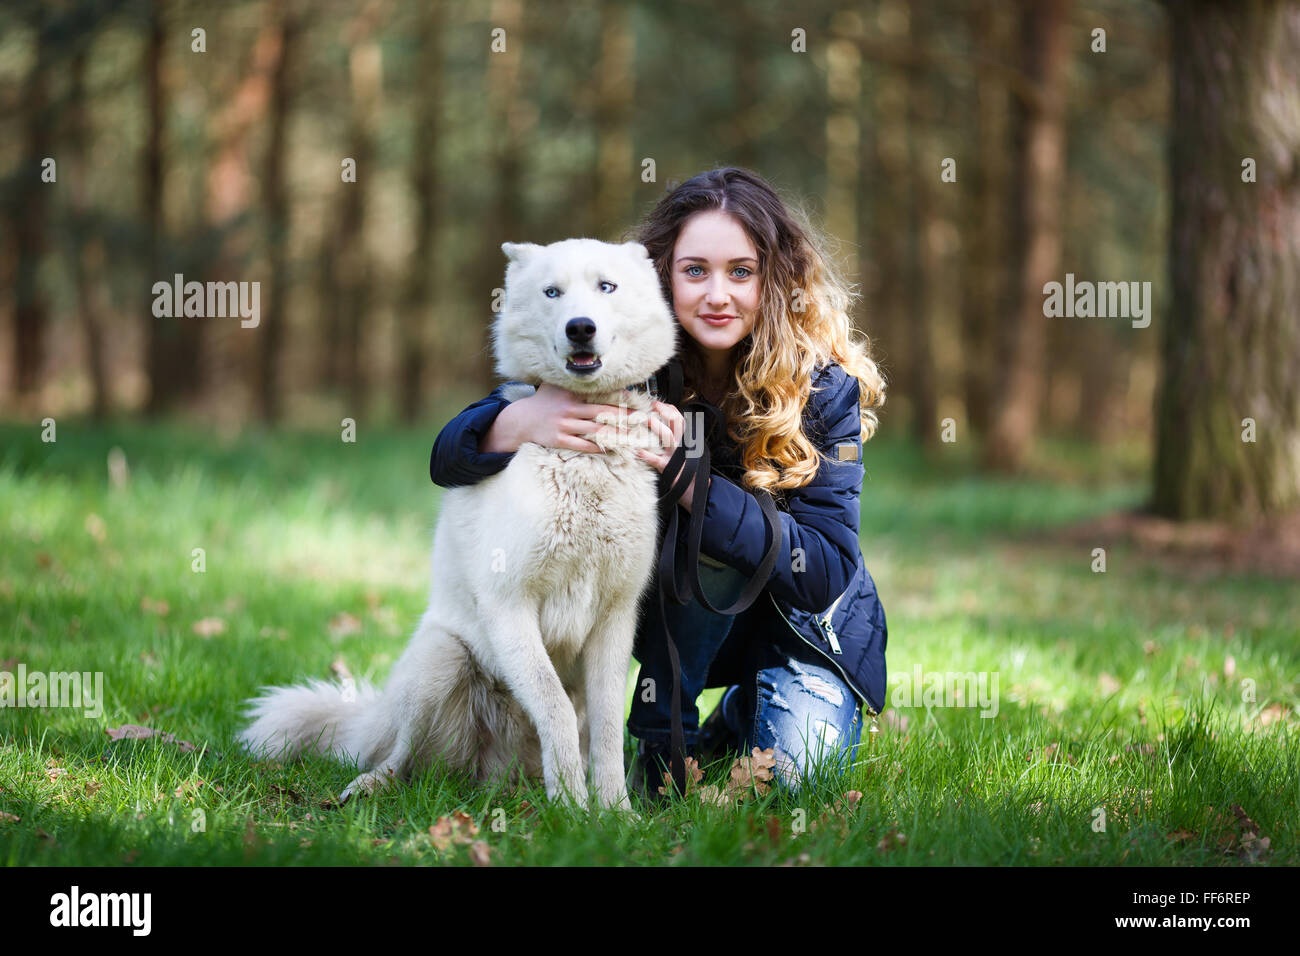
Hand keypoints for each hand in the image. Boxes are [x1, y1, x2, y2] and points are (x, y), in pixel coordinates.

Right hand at [484, 384, 630, 453]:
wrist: (521, 420)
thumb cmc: (543, 401)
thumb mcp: (556, 385)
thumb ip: (573, 380)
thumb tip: (592, 370)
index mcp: (571, 393)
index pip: (600, 394)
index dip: (619, 398)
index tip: (635, 400)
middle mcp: (569, 408)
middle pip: (603, 413)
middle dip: (623, 417)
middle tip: (640, 420)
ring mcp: (564, 425)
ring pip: (596, 430)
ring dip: (615, 434)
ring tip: (631, 436)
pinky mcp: (559, 440)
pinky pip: (583, 445)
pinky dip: (598, 447)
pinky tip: (610, 448)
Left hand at [635, 400, 709, 512]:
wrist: (695, 493)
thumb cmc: (687, 473)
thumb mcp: (684, 452)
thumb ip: (676, 440)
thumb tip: (662, 426)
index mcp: (687, 441)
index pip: (680, 419)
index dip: (669, 409)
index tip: (657, 403)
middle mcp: (683, 446)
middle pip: (676, 423)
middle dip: (664, 411)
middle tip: (651, 405)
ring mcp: (676, 457)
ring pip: (669, 437)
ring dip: (656, 426)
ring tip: (645, 420)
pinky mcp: (668, 469)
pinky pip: (657, 460)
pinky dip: (647, 455)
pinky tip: (637, 451)